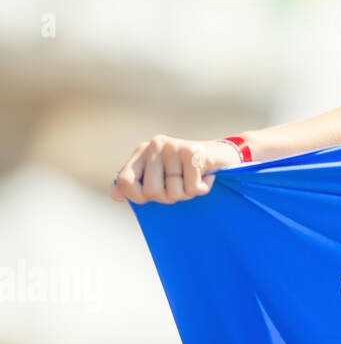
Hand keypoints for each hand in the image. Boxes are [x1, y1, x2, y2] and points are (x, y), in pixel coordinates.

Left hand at [109, 135, 241, 204]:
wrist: (222, 155)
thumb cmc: (187, 170)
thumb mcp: (158, 176)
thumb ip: (135, 184)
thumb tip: (114, 194)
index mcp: (143, 151)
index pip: (124, 181)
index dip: (136, 196)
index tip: (150, 198)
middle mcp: (155, 145)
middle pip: (151, 191)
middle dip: (168, 197)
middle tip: (180, 186)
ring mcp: (174, 147)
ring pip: (173, 192)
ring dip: (188, 194)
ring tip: (194, 179)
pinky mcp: (194, 152)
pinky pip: (192, 188)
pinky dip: (202, 189)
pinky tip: (206, 176)